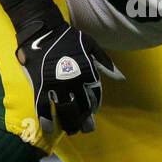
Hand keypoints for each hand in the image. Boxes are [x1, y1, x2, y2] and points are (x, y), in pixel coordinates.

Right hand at [16, 19, 122, 135]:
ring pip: (65, 110)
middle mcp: (74, 82)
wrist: (43, 30)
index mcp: (87, 72)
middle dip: (84, 120)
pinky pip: (43, 107)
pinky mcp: (40, 86)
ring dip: (69, 123)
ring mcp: (57, 85)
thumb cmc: (68, 37)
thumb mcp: (92, 45)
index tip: (92, 113)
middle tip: (84, 129)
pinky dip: (46, 120)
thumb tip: (121, 77)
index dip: (94, 107)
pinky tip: (49, 130)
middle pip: (82, 107)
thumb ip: (105, 62)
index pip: (94, 96)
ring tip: (71, 131)